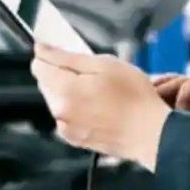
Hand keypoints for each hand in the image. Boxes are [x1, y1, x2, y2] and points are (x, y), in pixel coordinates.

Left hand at [29, 44, 171, 171]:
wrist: (151, 134)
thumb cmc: (134, 97)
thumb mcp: (104, 64)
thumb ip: (67, 57)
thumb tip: (41, 50)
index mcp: (63, 90)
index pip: (39, 66)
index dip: (50, 55)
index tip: (64, 52)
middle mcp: (59, 112)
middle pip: (46, 83)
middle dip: (62, 74)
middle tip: (94, 74)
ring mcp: (66, 129)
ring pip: (57, 100)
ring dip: (70, 92)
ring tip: (100, 93)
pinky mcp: (75, 140)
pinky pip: (67, 117)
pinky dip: (77, 109)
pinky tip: (99, 108)